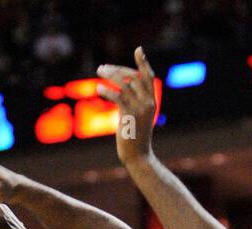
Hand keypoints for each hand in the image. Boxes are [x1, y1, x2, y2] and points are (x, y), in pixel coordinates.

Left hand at [97, 46, 157, 166]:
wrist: (138, 156)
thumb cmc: (135, 138)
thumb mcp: (137, 117)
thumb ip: (133, 102)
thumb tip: (122, 89)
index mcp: (152, 101)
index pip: (148, 77)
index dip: (143, 63)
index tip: (138, 49)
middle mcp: (148, 102)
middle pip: (134, 76)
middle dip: (117, 69)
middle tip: (103, 67)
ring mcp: (140, 108)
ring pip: (125, 84)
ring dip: (110, 75)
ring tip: (99, 71)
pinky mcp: (130, 115)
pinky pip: (118, 97)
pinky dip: (107, 90)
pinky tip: (99, 88)